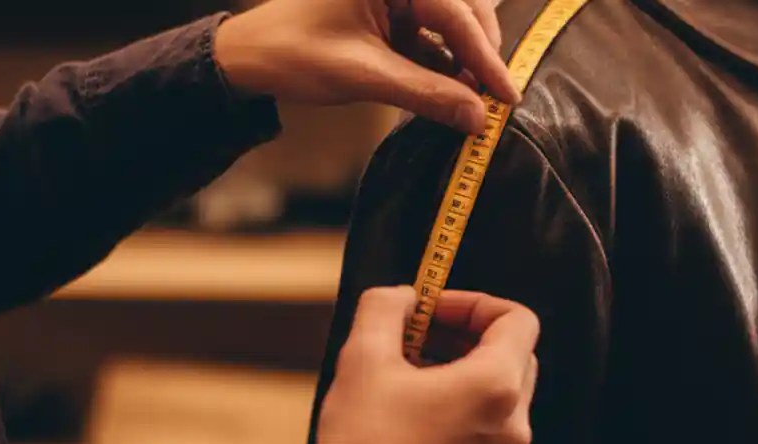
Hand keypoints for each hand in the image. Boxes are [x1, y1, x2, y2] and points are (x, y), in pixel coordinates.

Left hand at [215, 0, 520, 133]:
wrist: (250, 58)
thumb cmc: (292, 53)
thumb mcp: (362, 75)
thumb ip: (424, 94)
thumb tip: (477, 118)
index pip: (455, 14)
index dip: (485, 59)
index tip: (508, 96)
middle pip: (464, 11)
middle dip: (479, 56)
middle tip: (493, 102)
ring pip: (452, 25)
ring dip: (464, 62)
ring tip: (470, 101)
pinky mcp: (392, 13)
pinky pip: (432, 37)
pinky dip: (443, 65)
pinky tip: (450, 93)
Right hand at [315, 287, 538, 443]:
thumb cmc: (362, 441)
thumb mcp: (363, 356)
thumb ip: (386, 307)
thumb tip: (404, 297)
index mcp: (496, 386)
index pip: (518, 320)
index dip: (475, 303)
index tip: (431, 311)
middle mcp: (514, 425)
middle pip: (513, 357)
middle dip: (468, 338)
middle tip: (418, 339)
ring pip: (500, 399)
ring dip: (463, 377)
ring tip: (409, 381)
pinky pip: (488, 436)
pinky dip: (462, 416)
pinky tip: (413, 422)